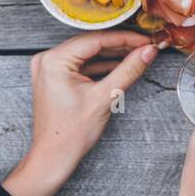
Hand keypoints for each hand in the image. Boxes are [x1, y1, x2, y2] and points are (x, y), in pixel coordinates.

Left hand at [2, 31, 157, 195]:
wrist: (53, 158)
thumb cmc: (70, 134)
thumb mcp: (104, 98)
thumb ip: (128, 71)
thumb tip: (147, 52)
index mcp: (54, 60)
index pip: (96, 39)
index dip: (125, 38)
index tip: (145, 40)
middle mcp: (47, 59)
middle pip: (91, 44)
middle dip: (120, 45)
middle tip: (145, 47)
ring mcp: (49, 68)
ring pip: (87, 54)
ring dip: (112, 55)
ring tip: (137, 55)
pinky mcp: (54, 77)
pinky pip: (81, 65)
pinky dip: (100, 66)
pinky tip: (120, 65)